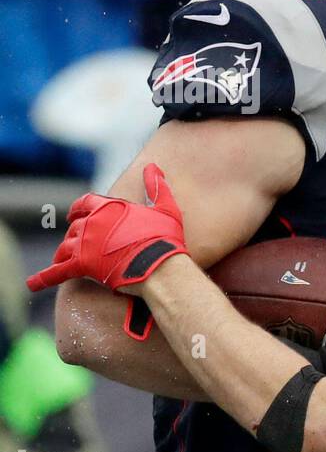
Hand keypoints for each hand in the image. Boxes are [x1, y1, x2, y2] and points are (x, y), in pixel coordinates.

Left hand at [27, 164, 187, 293]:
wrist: (160, 267)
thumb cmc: (165, 238)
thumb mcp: (165, 208)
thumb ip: (156, 186)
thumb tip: (153, 167)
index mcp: (108, 207)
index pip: (84, 202)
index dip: (77, 209)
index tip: (73, 214)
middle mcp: (91, 223)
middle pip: (74, 228)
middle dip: (75, 236)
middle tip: (78, 244)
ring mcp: (84, 244)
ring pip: (65, 248)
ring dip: (64, 254)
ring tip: (63, 261)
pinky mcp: (82, 265)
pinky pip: (58, 272)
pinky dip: (44, 278)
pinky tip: (33, 284)